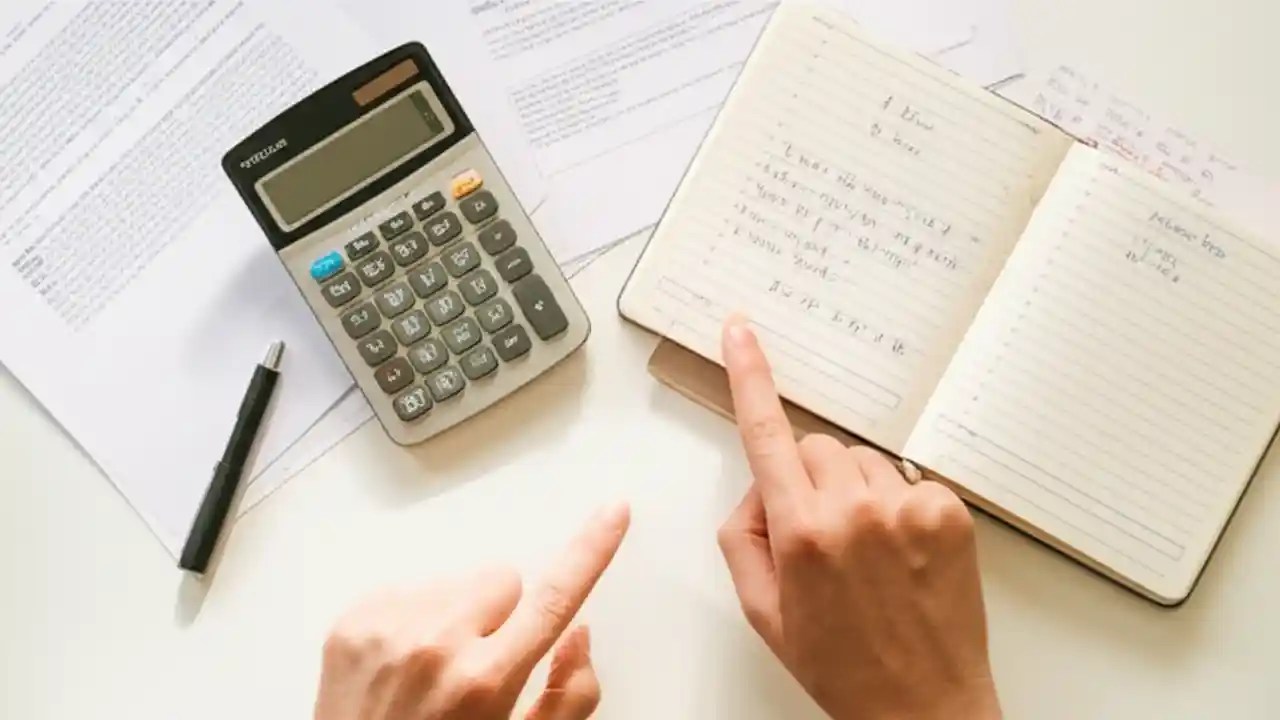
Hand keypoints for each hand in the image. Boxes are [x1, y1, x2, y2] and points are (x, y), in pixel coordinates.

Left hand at [314, 503, 629, 719]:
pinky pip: (408, 589)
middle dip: (502, 615)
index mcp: (486, 681)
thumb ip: (567, 698)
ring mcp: (388, 629)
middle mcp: (436, 646)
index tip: (613, 512)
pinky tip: (402, 665)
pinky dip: (413, 619)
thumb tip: (577, 634)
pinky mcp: (352, 622)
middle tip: (480, 666)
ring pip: (455, 582)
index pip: (555, 598)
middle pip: (503, 581)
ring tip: (433, 671)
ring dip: (454, 616)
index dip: (591, 550)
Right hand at [717, 318, 999, 719]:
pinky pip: (904, 480)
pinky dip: (896, 506)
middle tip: (820, 539)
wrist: (922, 706)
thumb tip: (761, 487)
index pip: (767, 436)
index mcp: (801, 535)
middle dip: (807, 480)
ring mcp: (908, 508)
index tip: (741, 333)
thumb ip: (743, 535)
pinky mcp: (948, 511)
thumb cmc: (841, 665)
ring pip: (860, 461)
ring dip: (853, 492)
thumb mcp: (762, 609)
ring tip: (868, 555)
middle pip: (815, 448)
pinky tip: (901, 555)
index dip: (749, 377)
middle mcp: (855, 512)